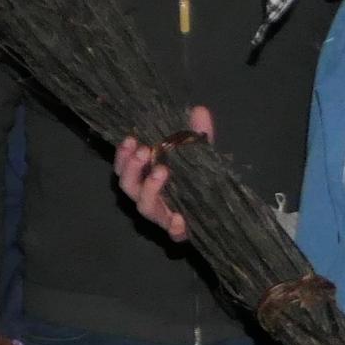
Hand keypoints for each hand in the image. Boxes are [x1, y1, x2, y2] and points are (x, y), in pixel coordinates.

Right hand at [112, 104, 209, 241]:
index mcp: (146, 178)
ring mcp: (162, 216)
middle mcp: (148, 197)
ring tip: (162, 171)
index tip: (130, 139)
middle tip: (144, 151)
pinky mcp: (179, 232)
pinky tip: (180, 218)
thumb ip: (197, 134)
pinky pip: (173, 234)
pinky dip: (175, 227)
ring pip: (145, 208)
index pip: (125, 167)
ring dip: (149, 190)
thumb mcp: (199, 152)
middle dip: (132, 168)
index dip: (123, 155)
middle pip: (128, 187)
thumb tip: (199, 109)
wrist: (221, 210)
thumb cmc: (199, 178)